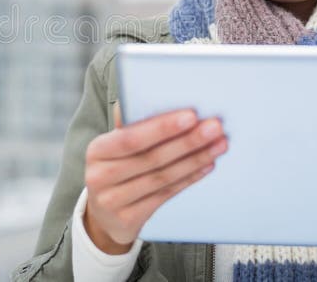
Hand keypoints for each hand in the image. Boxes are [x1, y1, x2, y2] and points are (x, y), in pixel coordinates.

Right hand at [83, 104, 227, 253]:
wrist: (103, 213)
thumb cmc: (116, 166)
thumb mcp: (115, 145)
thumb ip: (133, 125)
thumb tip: (161, 96)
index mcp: (97, 150)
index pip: (131, 137)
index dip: (162, 128)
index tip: (191, 115)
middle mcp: (100, 176)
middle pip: (151, 158)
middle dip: (187, 141)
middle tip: (215, 127)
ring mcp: (112, 201)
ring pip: (162, 177)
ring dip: (195, 159)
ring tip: (219, 144)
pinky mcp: (128, 220)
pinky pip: (165, 194)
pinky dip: (189, 178)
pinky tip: (207, 164)